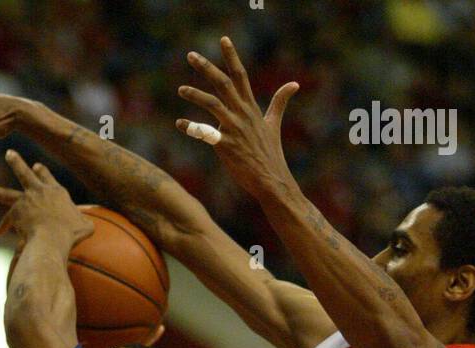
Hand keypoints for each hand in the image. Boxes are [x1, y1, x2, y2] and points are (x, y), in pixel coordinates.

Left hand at [0, 151, 93, 250]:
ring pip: (7, 193)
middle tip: (9, 154)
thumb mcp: (86, 226)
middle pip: (24, 173)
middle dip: (16, 162)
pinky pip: (8, 221)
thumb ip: (85, 222)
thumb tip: (88, 226)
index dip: (42, 172)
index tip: (36, 166)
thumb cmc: (72, 233)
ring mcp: (25, 201)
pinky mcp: (15, 213)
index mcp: (56, 191)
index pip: (47, 177)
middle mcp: (38, 191)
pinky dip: (4, 227)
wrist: (53, 237)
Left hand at [176, 36, 296, 194]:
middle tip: (191, 55)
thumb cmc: (271, 153)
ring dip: (196, 95)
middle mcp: (242, 114)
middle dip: (206, 68)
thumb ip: (280, 102)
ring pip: (213, 104)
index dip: (232, 56)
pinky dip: (193, 128)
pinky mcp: (227, 146)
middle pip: (223, 83)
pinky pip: (207, 134)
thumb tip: (294, 84)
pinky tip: (179, 123)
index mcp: (250, 107)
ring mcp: (234, 129)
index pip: (240, 75)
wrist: (271, 180)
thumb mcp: (274, 124)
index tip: (223, 39)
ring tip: (180, 89)